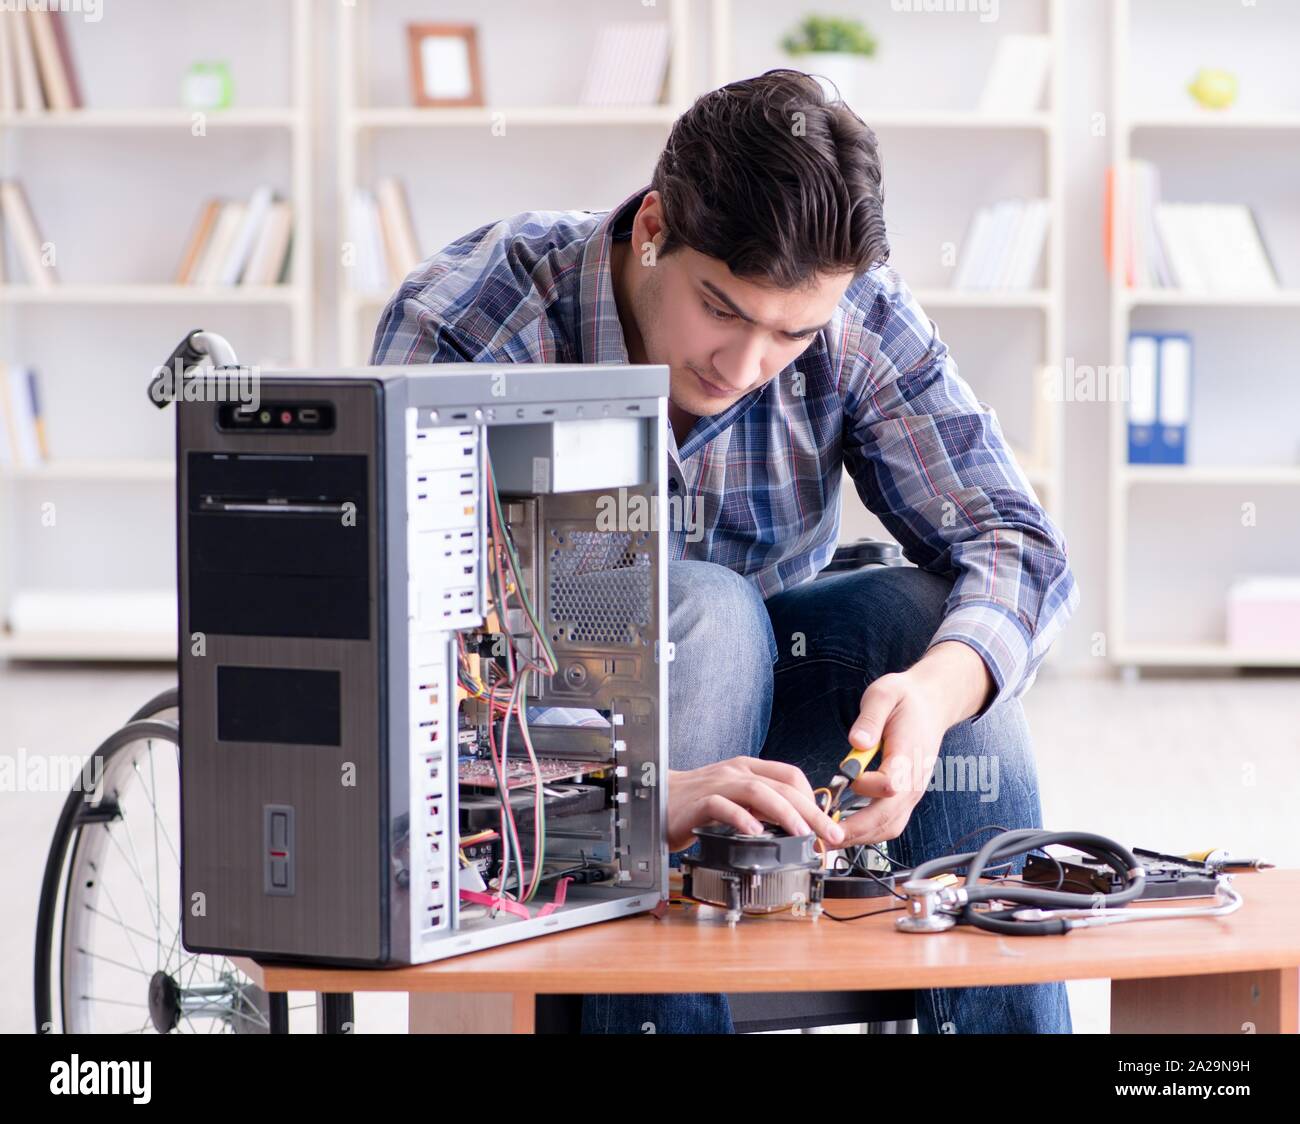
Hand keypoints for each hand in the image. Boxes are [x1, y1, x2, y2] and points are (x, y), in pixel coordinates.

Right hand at [666, 757, 845, 852]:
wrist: (655, 799)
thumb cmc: (697, 802)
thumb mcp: (737, 800)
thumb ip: (762, 806)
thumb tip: (797, 825)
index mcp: (748, 769)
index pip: (791, 776)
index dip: (814, 799)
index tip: (827, 824)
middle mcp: (736, 772)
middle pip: (783, 786)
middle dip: (812, 811)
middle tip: (829, 835)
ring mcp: (718, 784)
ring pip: (758, 791)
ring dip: (784, 813)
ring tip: (801, 834)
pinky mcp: (699, 802)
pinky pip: (722, 806)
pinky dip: (741, 818)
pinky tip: (754, 833)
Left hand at [836, 641, 992, 846]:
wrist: (931, 705)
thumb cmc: (905, 700)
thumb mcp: (884, 694)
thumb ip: (870, 717)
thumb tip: (857, 740)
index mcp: (907, 755)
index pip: (890, 784)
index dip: (866, 785)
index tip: (846, 776)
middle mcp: (913, 781)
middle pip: (888, 817)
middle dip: (854, 830)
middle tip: (823, 837)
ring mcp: (911, 793)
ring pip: (889, 827)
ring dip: (859, 837)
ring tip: (828, 840)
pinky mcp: (905, 797)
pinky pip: (889, 823)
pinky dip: (867, 832)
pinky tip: (843, 830)